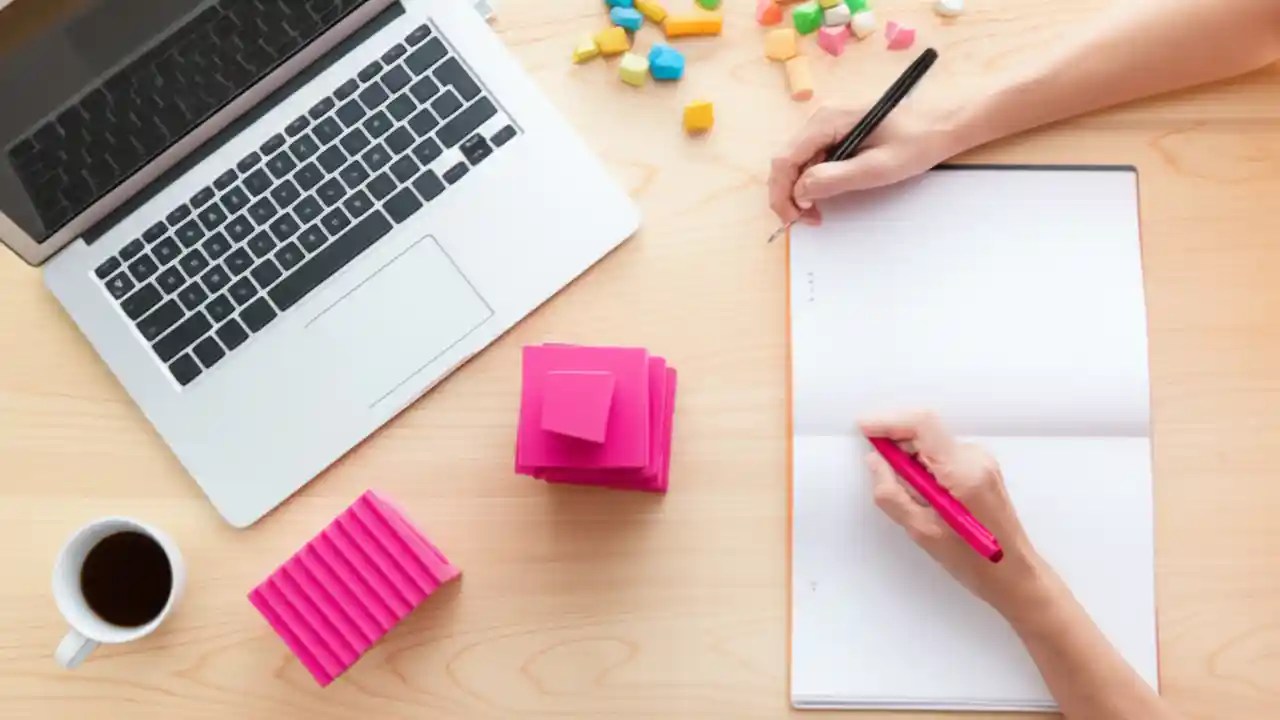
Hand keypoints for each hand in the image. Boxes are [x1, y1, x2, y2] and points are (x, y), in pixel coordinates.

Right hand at [768, 102, 962, 224]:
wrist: (944, 123)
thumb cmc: (918, 141)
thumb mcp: (877, 168)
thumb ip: (835, 179)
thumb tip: (800, 193)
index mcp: (828, 120)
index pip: (785, 159)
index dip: (782, 193)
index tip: (795, 219)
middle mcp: (822, 118)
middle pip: (787, 161)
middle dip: (789, 194)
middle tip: (806, 221)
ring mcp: (829, 124)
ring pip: (798, 162)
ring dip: (801, 190)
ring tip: (818, 212)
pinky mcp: (838, 132)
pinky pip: (814, 158)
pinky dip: (814, 181)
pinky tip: (827, 194)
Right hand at [860, 411, 1056, 619]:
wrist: (1015, 575)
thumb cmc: (972, 562)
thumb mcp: (921, 531)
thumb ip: (892, 494)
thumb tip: (875, 461)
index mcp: (963, 472)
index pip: (923, 425)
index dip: (889, 422)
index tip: (863, 429)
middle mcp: (976, 458)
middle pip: (926, 432)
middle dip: (896, 444)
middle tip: (881, 474)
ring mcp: (982, 461)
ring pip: (932, 444)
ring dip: (911, 460)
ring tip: (911, 498)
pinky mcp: (981, 468)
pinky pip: (942, 455)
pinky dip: (924, 467)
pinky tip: (926, 498)